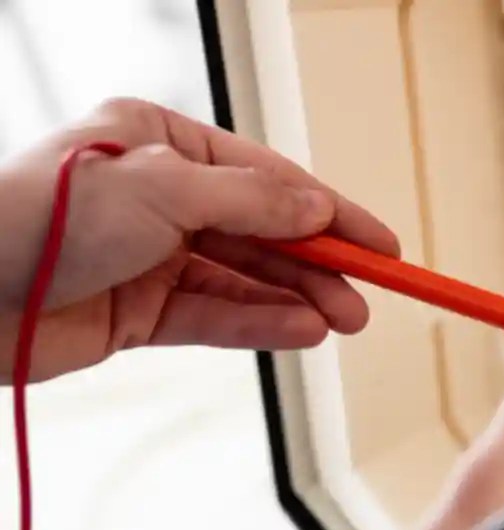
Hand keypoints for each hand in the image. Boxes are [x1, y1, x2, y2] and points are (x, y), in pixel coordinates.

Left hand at [0, 97, 398, 382]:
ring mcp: (151, 257)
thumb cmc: (41, 215)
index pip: (269, 179)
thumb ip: (251, 203)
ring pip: (244, 280)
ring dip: (296, 300)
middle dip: (319, 265)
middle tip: (368, 296)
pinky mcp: (139, 312)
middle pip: (263, 233)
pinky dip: (258, 324)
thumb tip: (318, 210)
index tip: (381, 244)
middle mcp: (161, 197)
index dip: (332, 212)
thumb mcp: (163, 188)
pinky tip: (300, 331)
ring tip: (344, 320)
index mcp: (163, 142)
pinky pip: (214, 317)